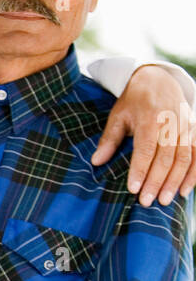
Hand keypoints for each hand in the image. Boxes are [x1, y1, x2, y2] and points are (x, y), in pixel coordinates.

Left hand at [91, 65, 195, 205]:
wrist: (160, 79)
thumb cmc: (135, 101)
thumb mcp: (118, 115)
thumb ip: (109, 139)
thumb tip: (96, 162)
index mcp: (150, 117)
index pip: (146, 148)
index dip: (140, 169)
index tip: (133, 188)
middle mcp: (171, 122)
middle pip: (166, 156)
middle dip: (156, 181)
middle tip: (147, 202)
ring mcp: (186, 126)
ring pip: (184, 157)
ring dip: (175, 181)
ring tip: (164, 201)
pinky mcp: (195, 130)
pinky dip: (193, 174)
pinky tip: (185, 191)